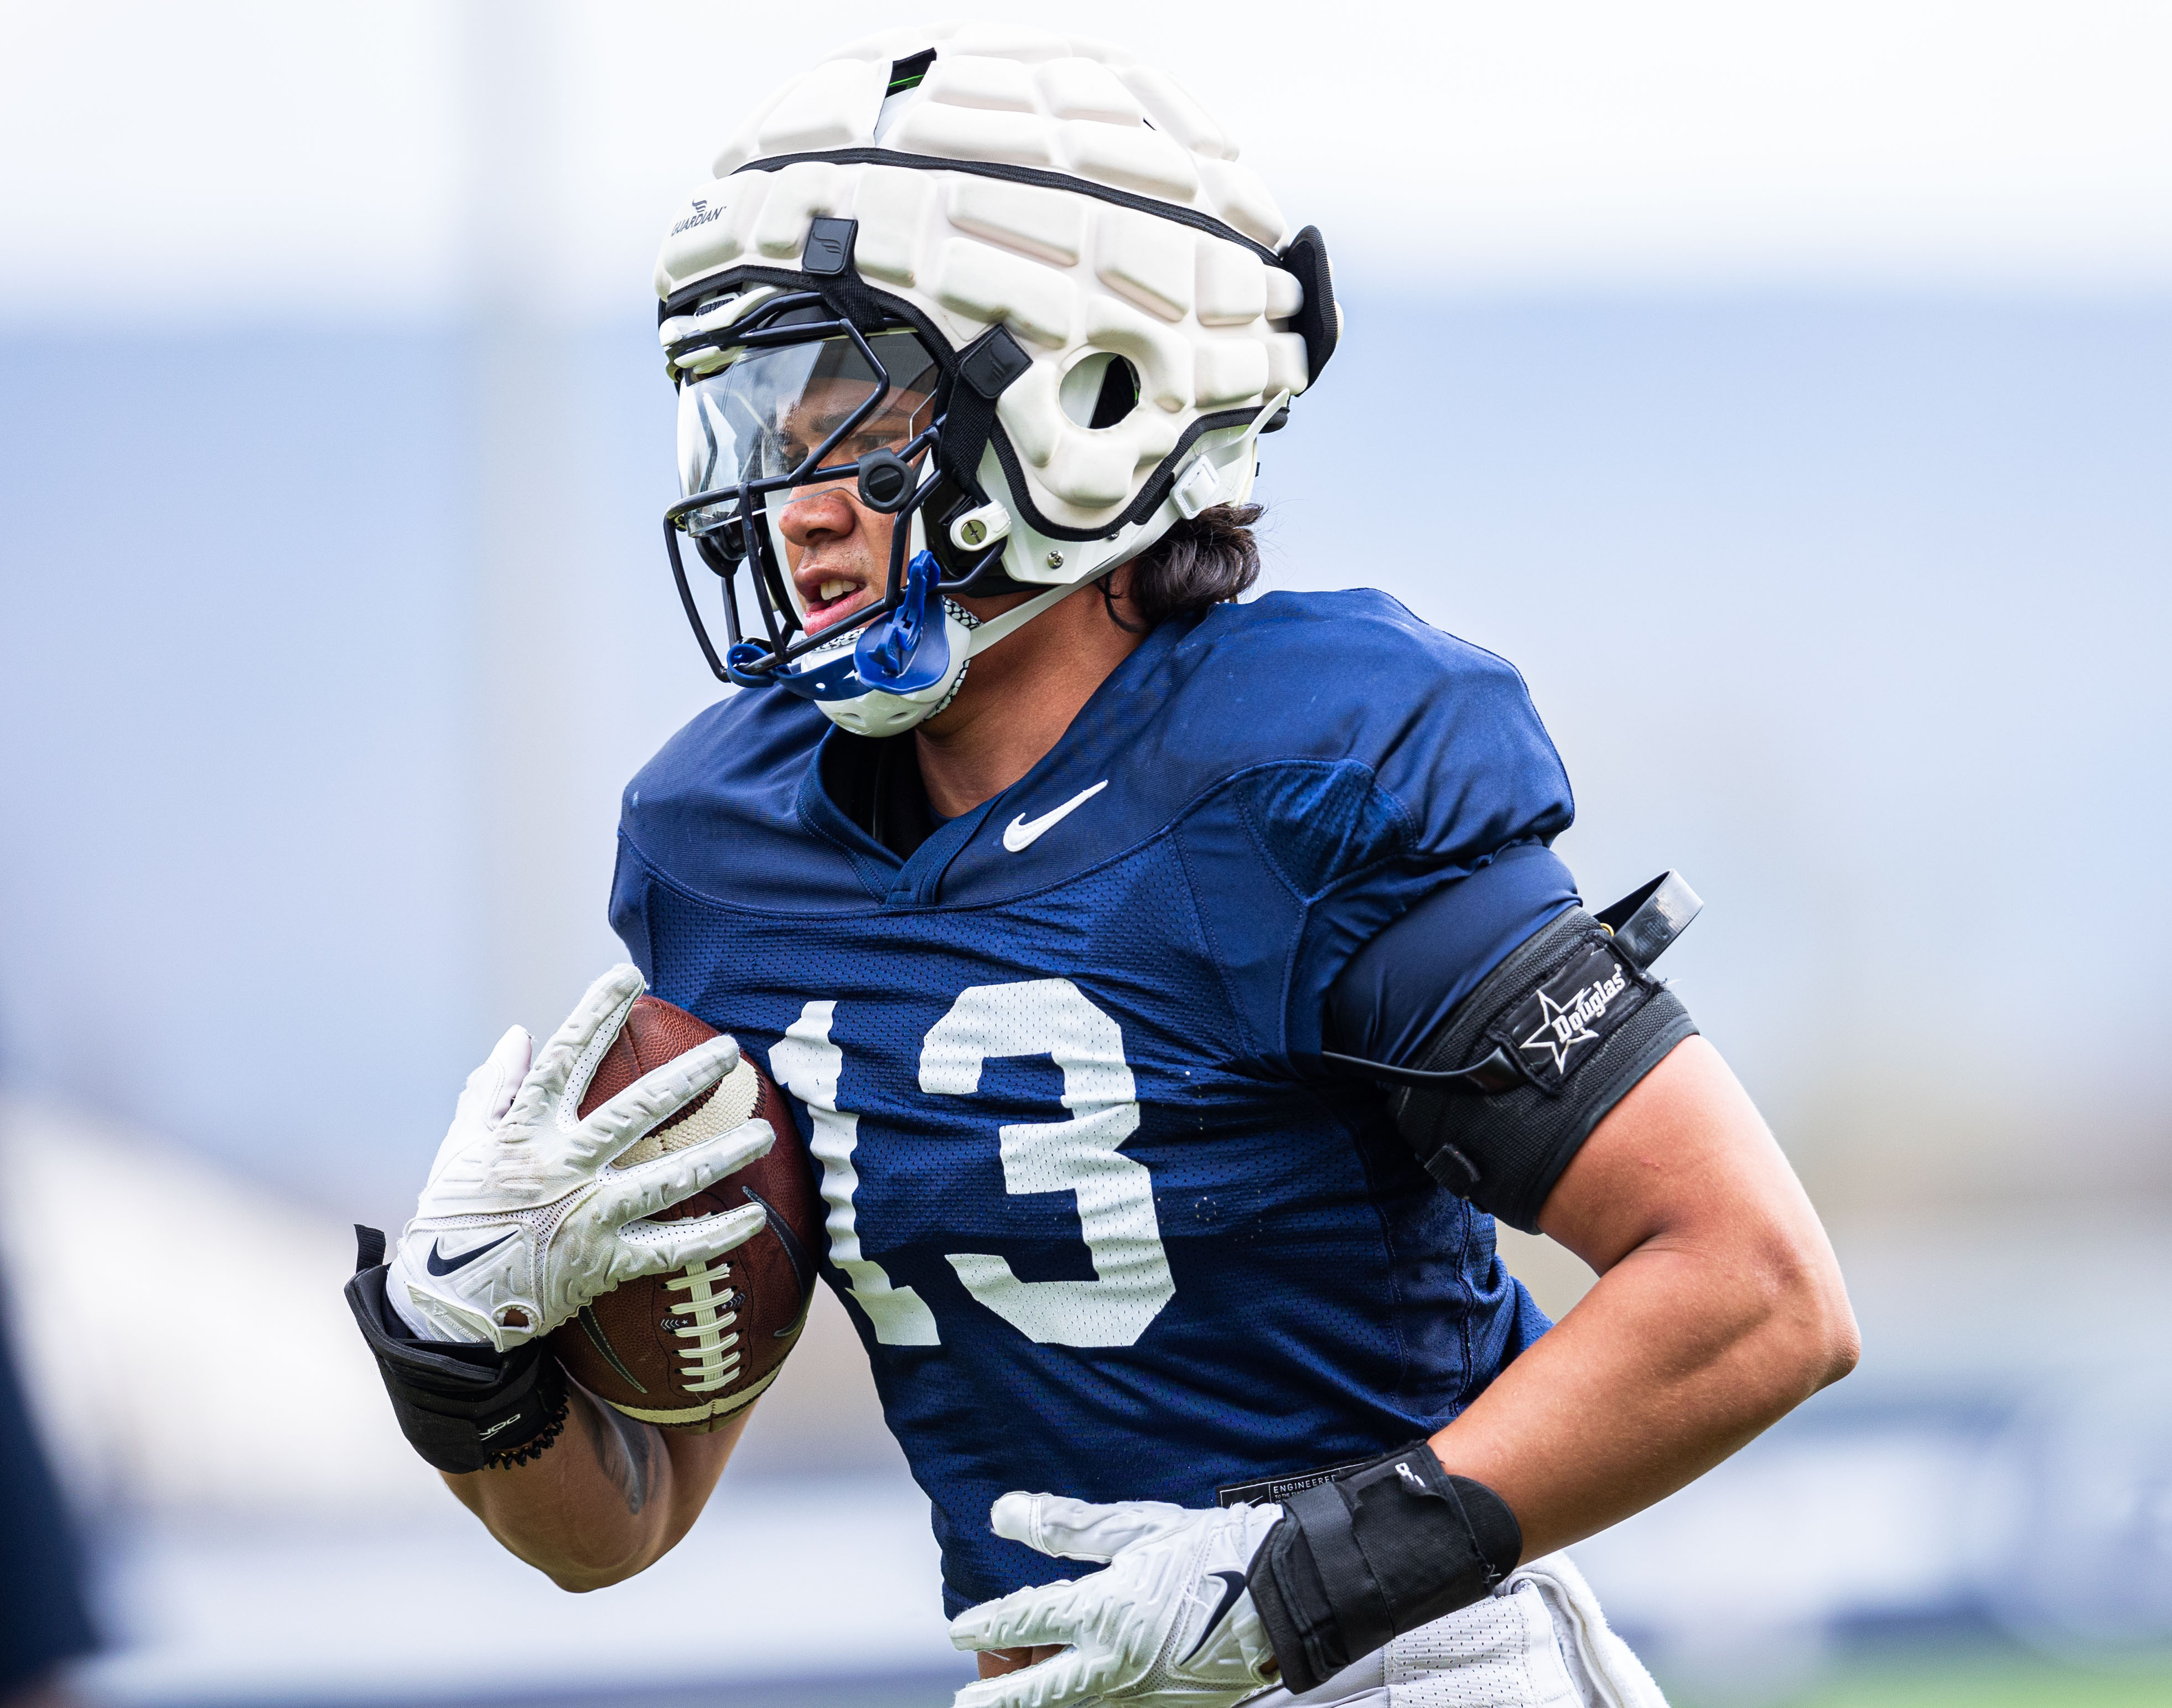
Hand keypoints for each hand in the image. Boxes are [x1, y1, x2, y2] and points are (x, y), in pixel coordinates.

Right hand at [387, 965, 772, 1349]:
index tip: (629, 975)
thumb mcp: (460, 1147)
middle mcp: (563, 1169)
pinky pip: (672, 1249)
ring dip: (722, 1154)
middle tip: (730, 1050)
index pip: (565, 1060)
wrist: (448, 1309)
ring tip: (763, 1130)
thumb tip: (522, 1033)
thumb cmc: (454, 1218)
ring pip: (669, 1178)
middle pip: (637, 1111)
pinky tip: (754, 1217)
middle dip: (688, 1077)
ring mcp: (588, 1217)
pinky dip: (716, 1236)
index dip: (595, 1014)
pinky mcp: (605, 1263)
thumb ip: (493, 1089)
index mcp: (524, 1133)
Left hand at [952, 1495, 1285, 1707]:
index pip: (1022, 1622)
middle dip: (997, 1698)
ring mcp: (1142, 1696)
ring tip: (1016, 1698)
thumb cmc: (1215, 1549)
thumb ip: (1066, 1526)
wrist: (1293, 1594)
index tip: (959, 1631)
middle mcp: (1113, 1664)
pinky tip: (1083, 1700)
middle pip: (1038, 1692)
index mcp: (1101, 1610)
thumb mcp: (1137, 1527)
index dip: (983, 1625)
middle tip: (967, 1701)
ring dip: (1042, 1704)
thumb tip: (1004, 1513)